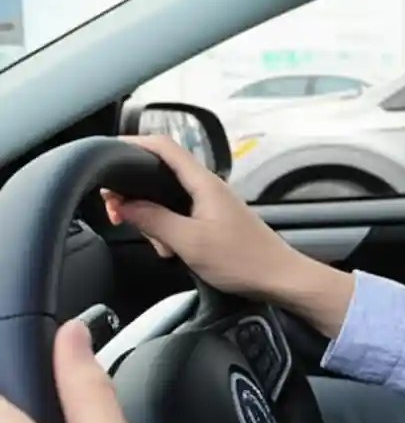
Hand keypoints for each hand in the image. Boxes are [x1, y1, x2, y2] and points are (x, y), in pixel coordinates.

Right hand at [103, 135, 354, 335]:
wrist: (278, 278)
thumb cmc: (242, 260)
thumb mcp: (188, 241)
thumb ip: (153, 219)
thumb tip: (124, 204)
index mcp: (203, 183)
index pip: (164, 147)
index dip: (132, 144)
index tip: (107, 156)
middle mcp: (207, 187)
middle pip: (159, 174)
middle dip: (135, 194)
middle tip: (118, 216)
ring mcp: (211, 203)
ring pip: (167, 199)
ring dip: (154, 220)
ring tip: (162, 246)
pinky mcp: (213, 219)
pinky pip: (180, 216)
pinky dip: (169, 231)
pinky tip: (173, 251)